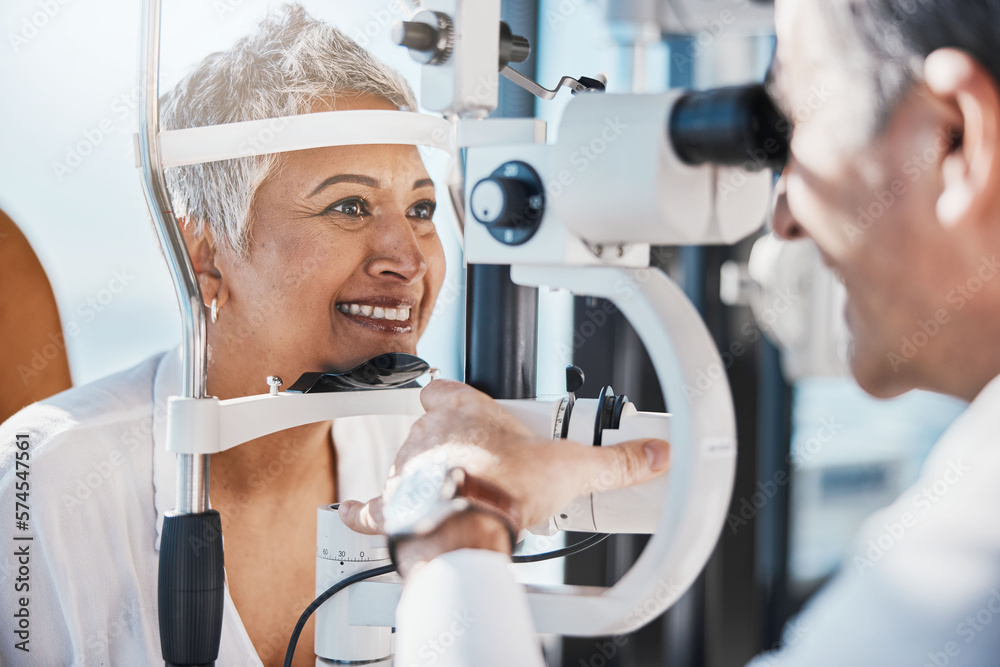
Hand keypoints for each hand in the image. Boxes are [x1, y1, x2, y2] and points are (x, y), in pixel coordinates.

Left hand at [340, 379, 670, 536]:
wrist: (471, 526)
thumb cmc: (510, 487)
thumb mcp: (574, 467)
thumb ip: (616, 460)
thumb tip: (654, 453)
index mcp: (467, 413)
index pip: (447, 388)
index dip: (454, 396)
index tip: (466, 407)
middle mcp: (430, 434)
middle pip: (429, 427)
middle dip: (448, 443)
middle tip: (478, 465)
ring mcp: (407, 469)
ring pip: (405, 462)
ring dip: (421, 475)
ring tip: (452, 495)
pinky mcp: (392, 507)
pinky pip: (371, 505)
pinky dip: (369, 510)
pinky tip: (363, 511)